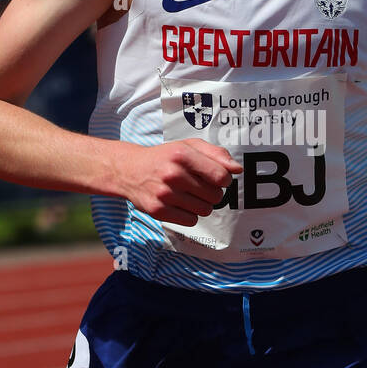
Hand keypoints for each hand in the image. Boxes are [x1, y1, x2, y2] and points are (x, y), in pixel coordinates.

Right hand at [122, 139, 241, 226]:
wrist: (129, 170)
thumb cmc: (165, 158)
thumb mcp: (189, 146)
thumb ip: (216, 154)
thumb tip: (237, 169)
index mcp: (182, 154)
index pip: (222, 176)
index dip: (224, 179)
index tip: (216, 178)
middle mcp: (173, 174)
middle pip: (215, 196)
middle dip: (213, 192)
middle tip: (199, 186)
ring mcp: (164, 194)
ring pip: (205, 210)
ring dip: (202, 205)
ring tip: (190, 195)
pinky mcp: (157, 210)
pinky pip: (191, 221)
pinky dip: (190, 215)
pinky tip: (180, 204)